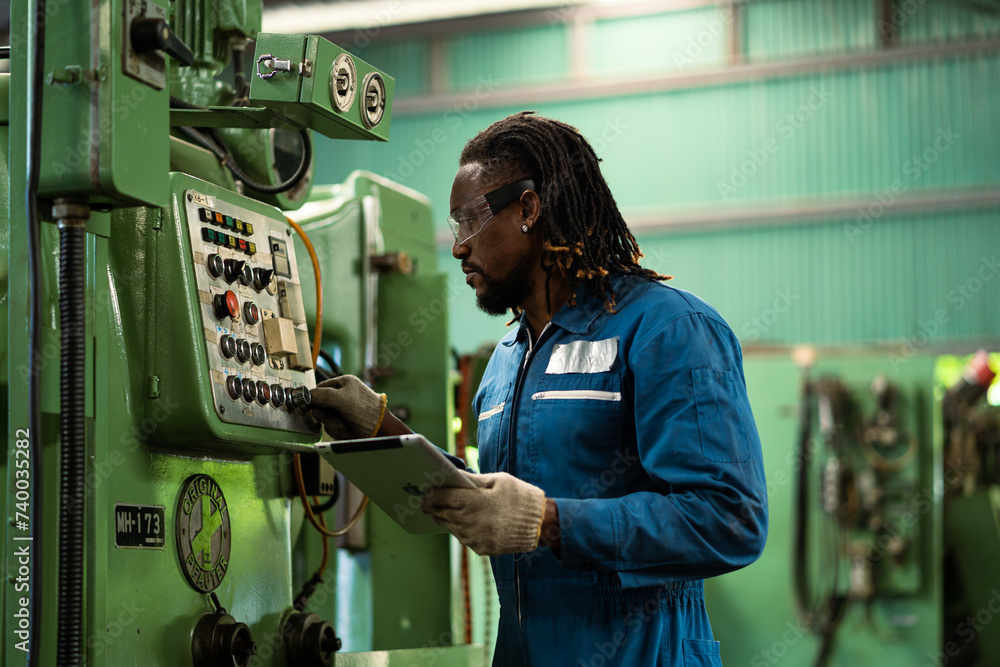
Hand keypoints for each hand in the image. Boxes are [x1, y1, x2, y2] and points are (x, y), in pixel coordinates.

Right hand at [309, 375, 386, 439]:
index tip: (310, 405)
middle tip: (336, 418)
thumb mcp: (342, 399)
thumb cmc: (365, 411)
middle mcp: (343, 395)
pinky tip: (349, 431)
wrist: (381, 431)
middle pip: (320, 405)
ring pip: (325, 418)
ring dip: (334, 424)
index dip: (314, 397)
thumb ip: (322, 395)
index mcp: (344, 383)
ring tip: (347, 426)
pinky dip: (339, 431)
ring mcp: (343, 410)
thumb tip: (307, 396)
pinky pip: (331, 428)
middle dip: (327, 415)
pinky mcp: (344, 423)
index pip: (320, 388)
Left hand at [421, 472, 545, 555]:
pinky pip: (463, 538)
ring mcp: (474, 537)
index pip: (441, 498)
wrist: (540, 524)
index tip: (425, 494)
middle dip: (432, 508)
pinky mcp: (481, 548)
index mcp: (472, 500)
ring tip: (444, 512)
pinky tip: (465, 522)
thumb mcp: (498, 480)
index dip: (430, 496)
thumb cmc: (519, 496)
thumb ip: (473, 480)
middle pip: (440, 514)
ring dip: (445, 519)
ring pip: (450, 527)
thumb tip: (453, 476)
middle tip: (428, 504)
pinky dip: (460, 529)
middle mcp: (469, 520)